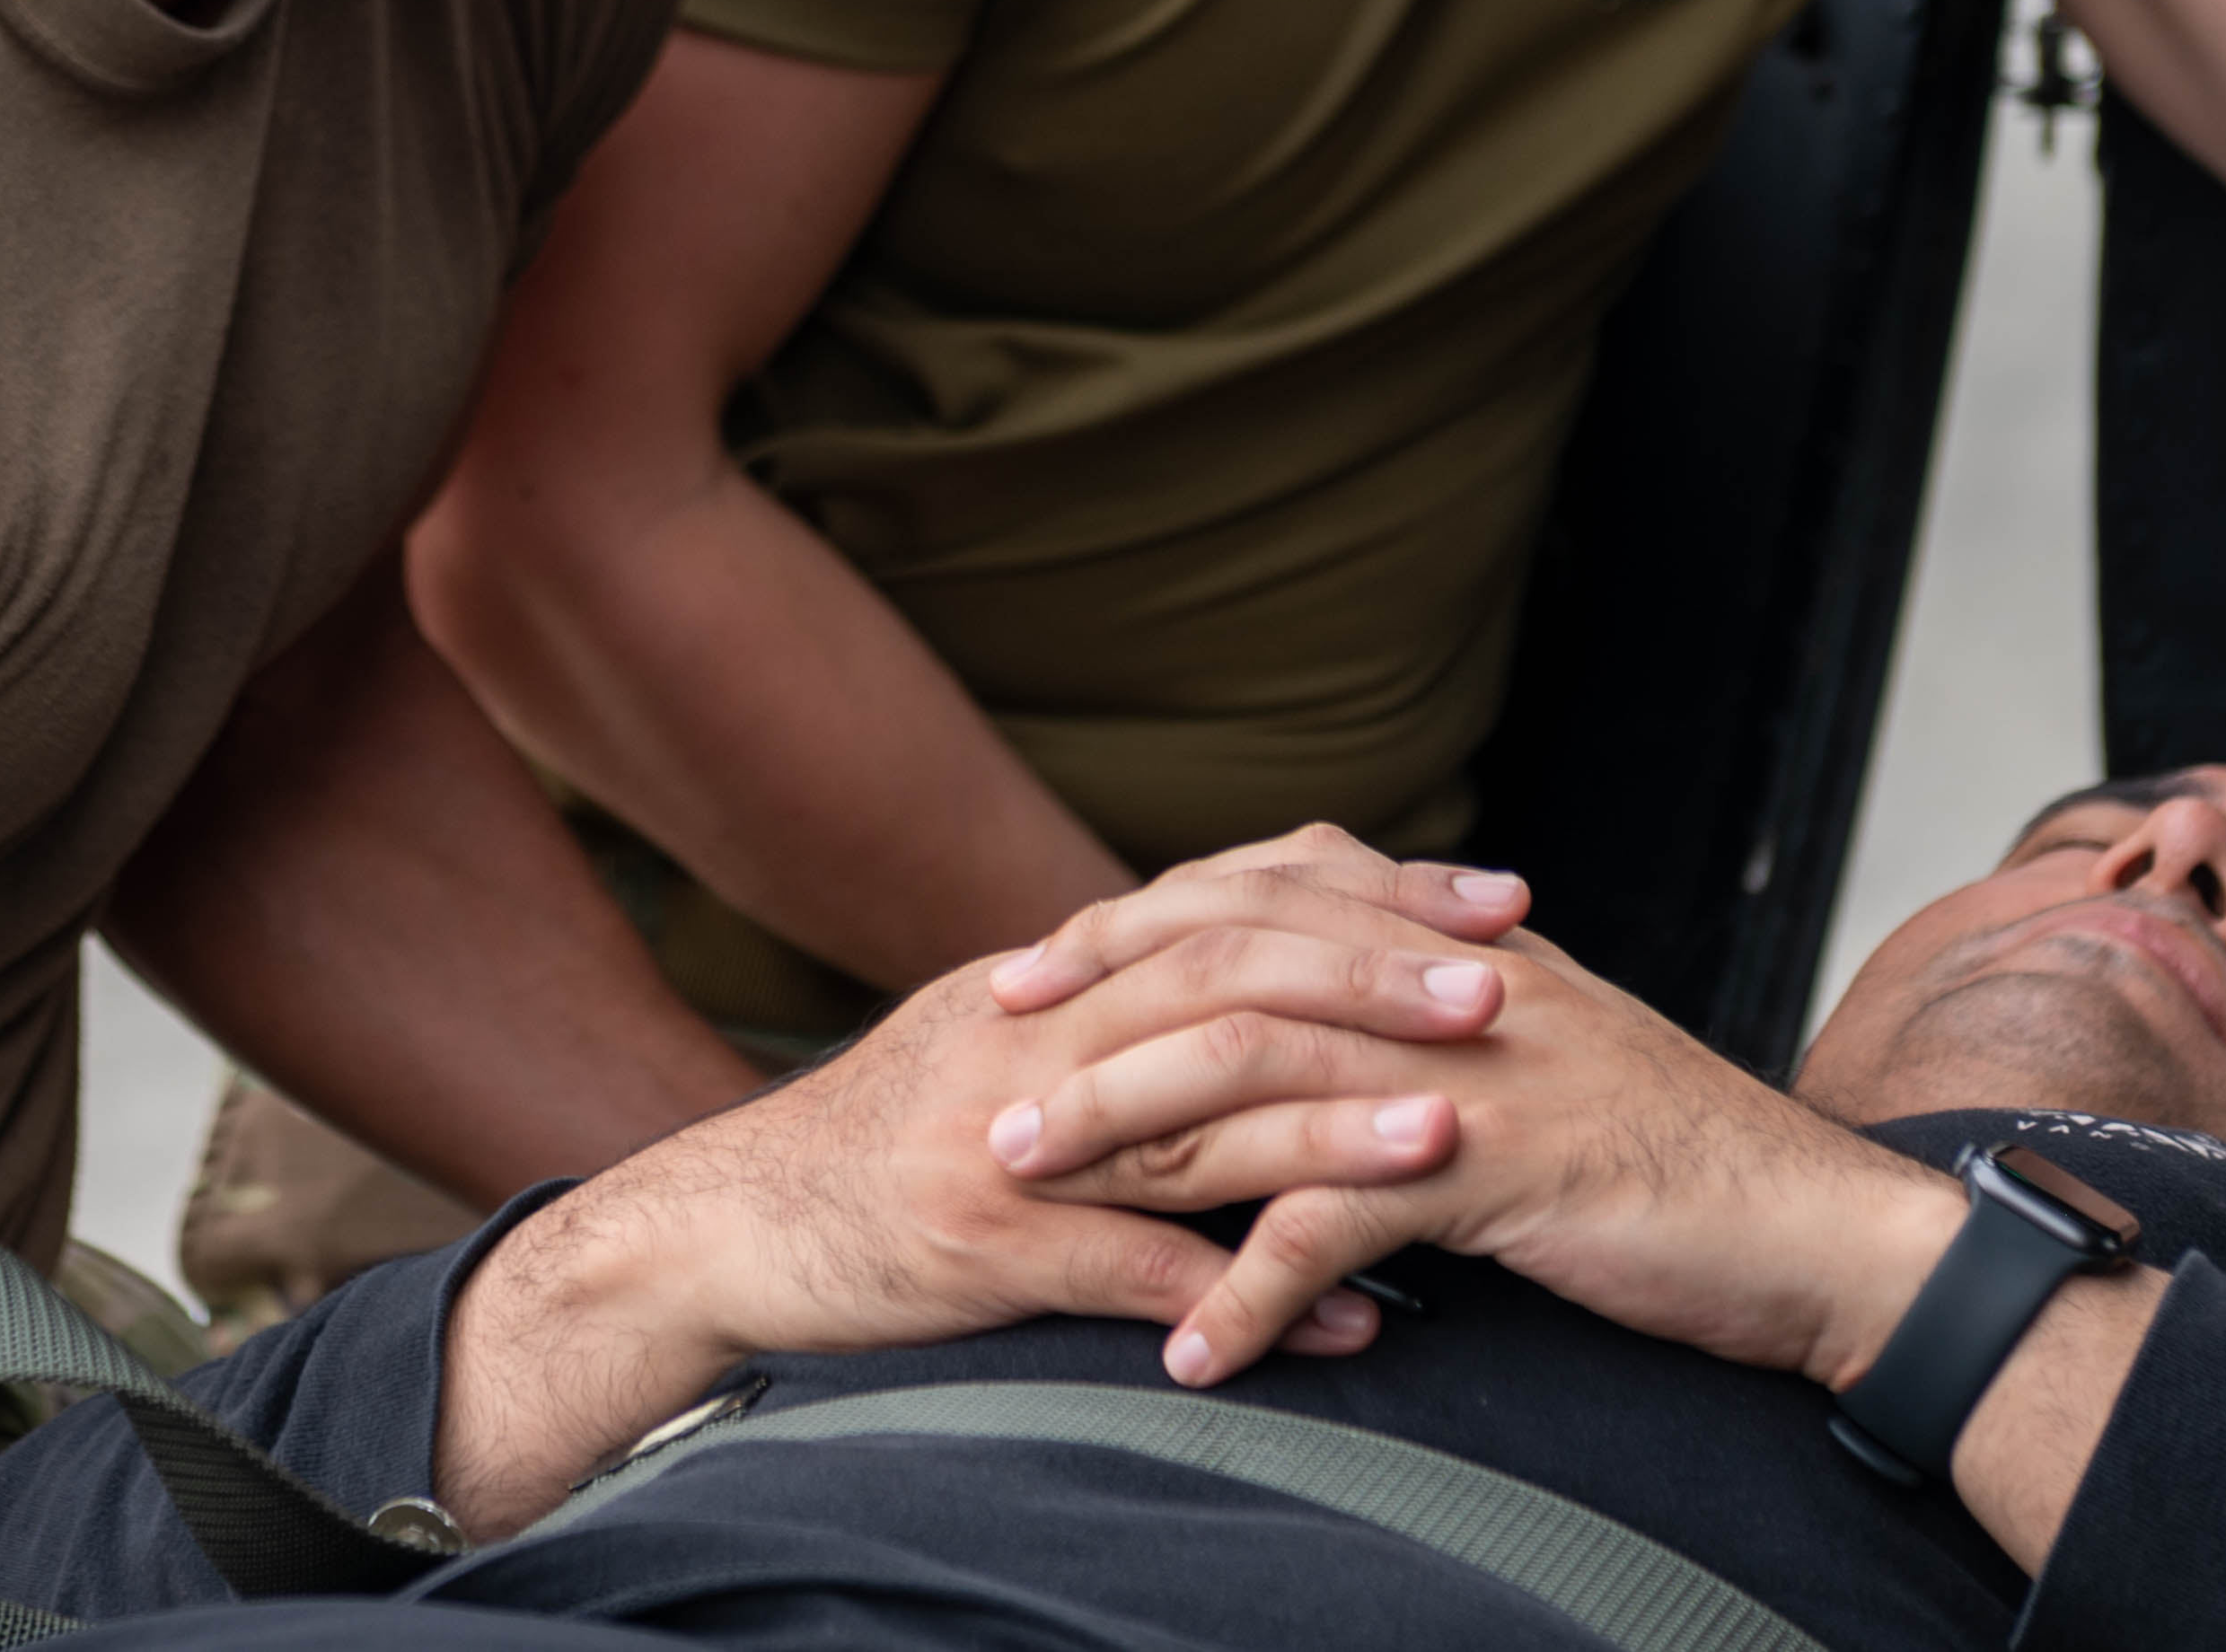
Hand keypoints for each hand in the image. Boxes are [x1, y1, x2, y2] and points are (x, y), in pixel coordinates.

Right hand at [434, 837, 1524, 1531]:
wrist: (723, 1226)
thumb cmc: (873, 1142)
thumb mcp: (995, 1041)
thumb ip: (1119, 1008)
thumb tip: (1259, 979)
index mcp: (1058, 981)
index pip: (1237, 908)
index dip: (1366, 900)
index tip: (1488, 904)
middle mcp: (1040, 1041)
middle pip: (1229, 987)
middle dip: (1374, 985)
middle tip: (1502, 993)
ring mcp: (1012, 1146)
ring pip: (1193, 1122)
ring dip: (1332, 1133)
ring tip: (1455, 1138)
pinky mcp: (985, 1254)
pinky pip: (1135, 1281)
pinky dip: (1250, 1303)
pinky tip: (1352, 1325)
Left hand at [990, 857, 1961, 1395]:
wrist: (1814, 1221)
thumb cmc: (1668, 1151)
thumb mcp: (1532, 1048)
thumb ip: (1420, 1012)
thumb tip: (1306, 1008)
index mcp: (1445, 944)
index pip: (1254, 899)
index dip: (1133, 929)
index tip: (1027, 973)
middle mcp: (1445, 981)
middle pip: (1227, 976)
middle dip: (1092, 1027)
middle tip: (988, 1082)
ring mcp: (1471, 1070)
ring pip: (1257, 1083)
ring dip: (1129, 1147)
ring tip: (1029, 1197)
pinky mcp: (1503, 1170)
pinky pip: (1343, 1226)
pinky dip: (1256, 1293)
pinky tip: (1194, 1351)